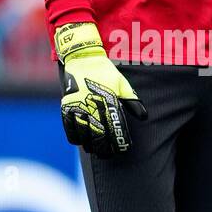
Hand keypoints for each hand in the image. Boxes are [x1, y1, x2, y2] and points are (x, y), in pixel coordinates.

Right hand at [55, 22, 146, 156]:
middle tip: (107, 154)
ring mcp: (78, 107)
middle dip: (104, 150)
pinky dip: (75, 138)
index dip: (119, 143)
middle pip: (99, 137)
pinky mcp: (66, 106)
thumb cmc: (104, 72)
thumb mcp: (122, 84)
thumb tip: (144, 116)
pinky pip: (70, 129)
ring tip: (95, 149)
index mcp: (109, 100)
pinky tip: (81, 140)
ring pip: (84, 137)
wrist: (82, 58)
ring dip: (90, 146)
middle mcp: (94, 106)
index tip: (122, 150)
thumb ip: (132, 101)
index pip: (116, 129)